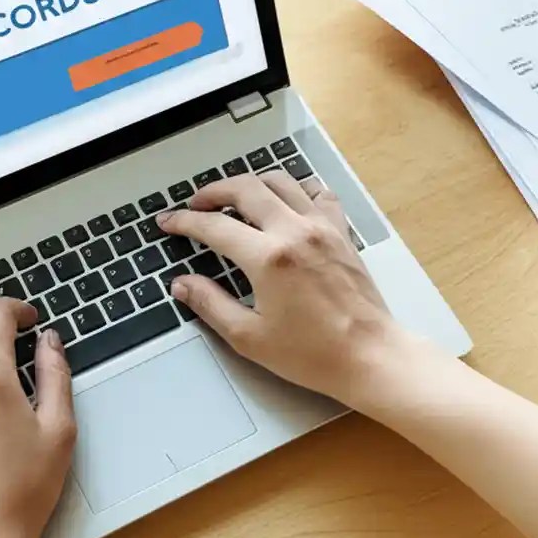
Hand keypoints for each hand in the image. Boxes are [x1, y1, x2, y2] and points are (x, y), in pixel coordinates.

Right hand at [157, 172, 418, 408]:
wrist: (369, 356)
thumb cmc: (312, 354)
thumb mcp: (249, 337)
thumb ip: (211, 304)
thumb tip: (182, 284)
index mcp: (268, 258)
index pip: (214, 226)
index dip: (185, 221)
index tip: (169, 222)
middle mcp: (294, 232)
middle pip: (245, 188)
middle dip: (213, 191)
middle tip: (196, 204)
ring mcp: (322, 227)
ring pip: (280, 181)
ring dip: (251, 184)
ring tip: (235, 198)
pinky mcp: (342, 232)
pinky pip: (318, 193)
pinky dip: (297, 189)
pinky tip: (287, 202)